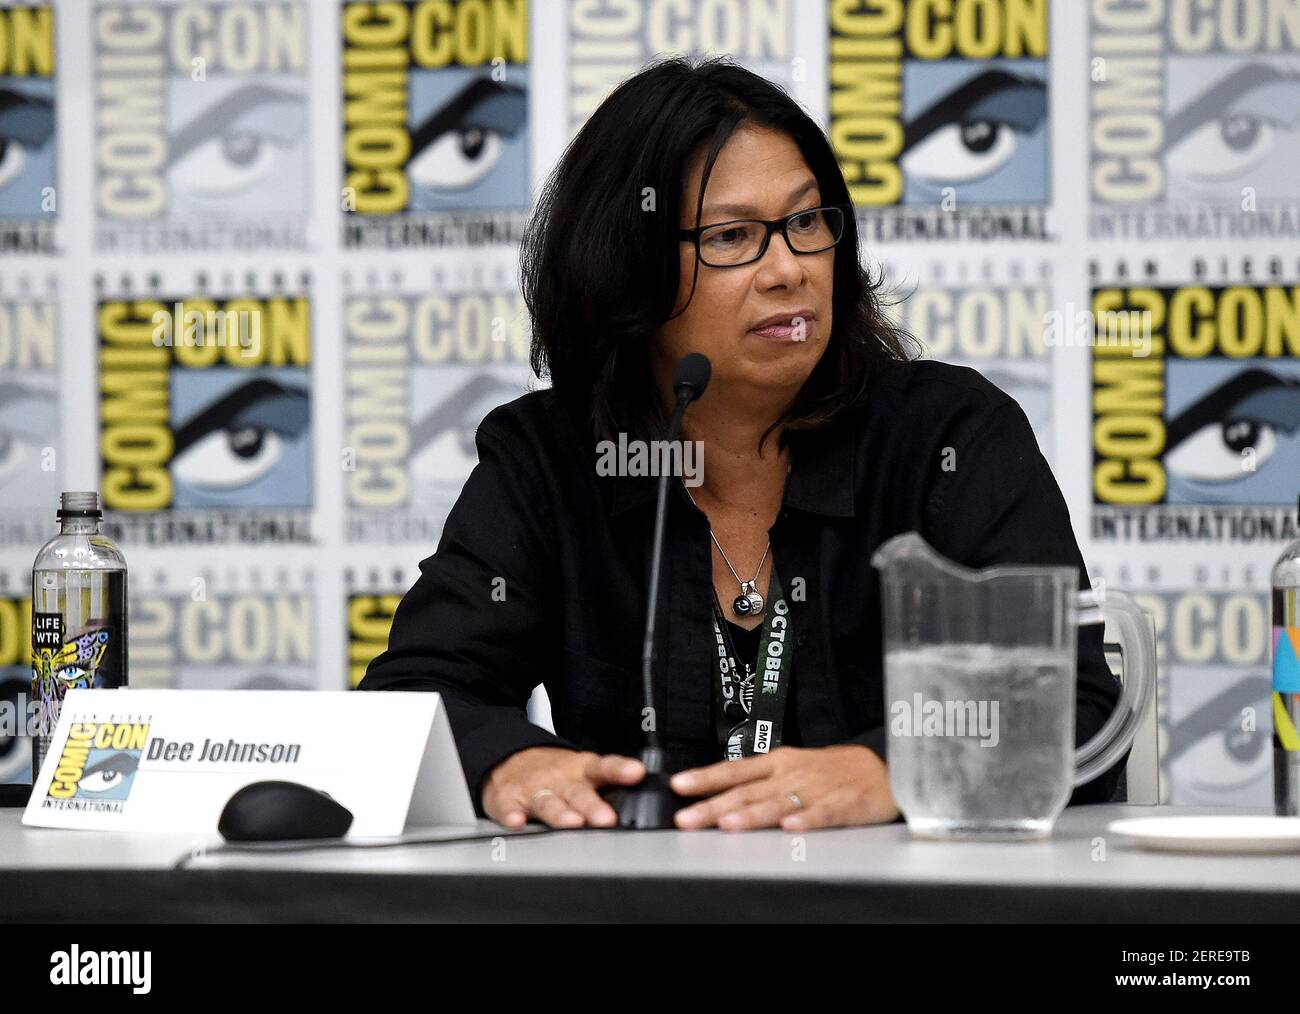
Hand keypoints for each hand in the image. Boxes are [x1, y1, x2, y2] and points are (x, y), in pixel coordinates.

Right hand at [482, 746, 644, 829]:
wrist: (509, 759)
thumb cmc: (555, 772)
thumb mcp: (583, 772)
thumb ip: (609, 786)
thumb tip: (643, 801)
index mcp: (582, 770)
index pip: (606, 768)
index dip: (621, 770)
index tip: (636, 773)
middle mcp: (560, 778)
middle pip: (578, 792)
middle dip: (592, 806)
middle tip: (607, 819)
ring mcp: (534, 788)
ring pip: (547, 801)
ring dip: (559, 813)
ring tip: (571, 823)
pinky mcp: (508, 799)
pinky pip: (509, 807)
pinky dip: (512, 815)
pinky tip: (517, 821)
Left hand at [669, 744, 897, 831]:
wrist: (880, 768)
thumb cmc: (828, 771)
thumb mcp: (789, 766)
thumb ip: (757, 781)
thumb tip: (717, 795)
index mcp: (777, 763)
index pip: (734, 769)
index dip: (705, 777)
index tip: (678, 785)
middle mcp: (790, 775)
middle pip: (747, 792)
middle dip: (714, 806)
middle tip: (686, 819)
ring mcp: (815, 790)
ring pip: (777, 804)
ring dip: (750, 815)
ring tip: (726, 825)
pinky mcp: (842, 805)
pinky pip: (822, 815)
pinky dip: (806, 821)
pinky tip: (790, 829)